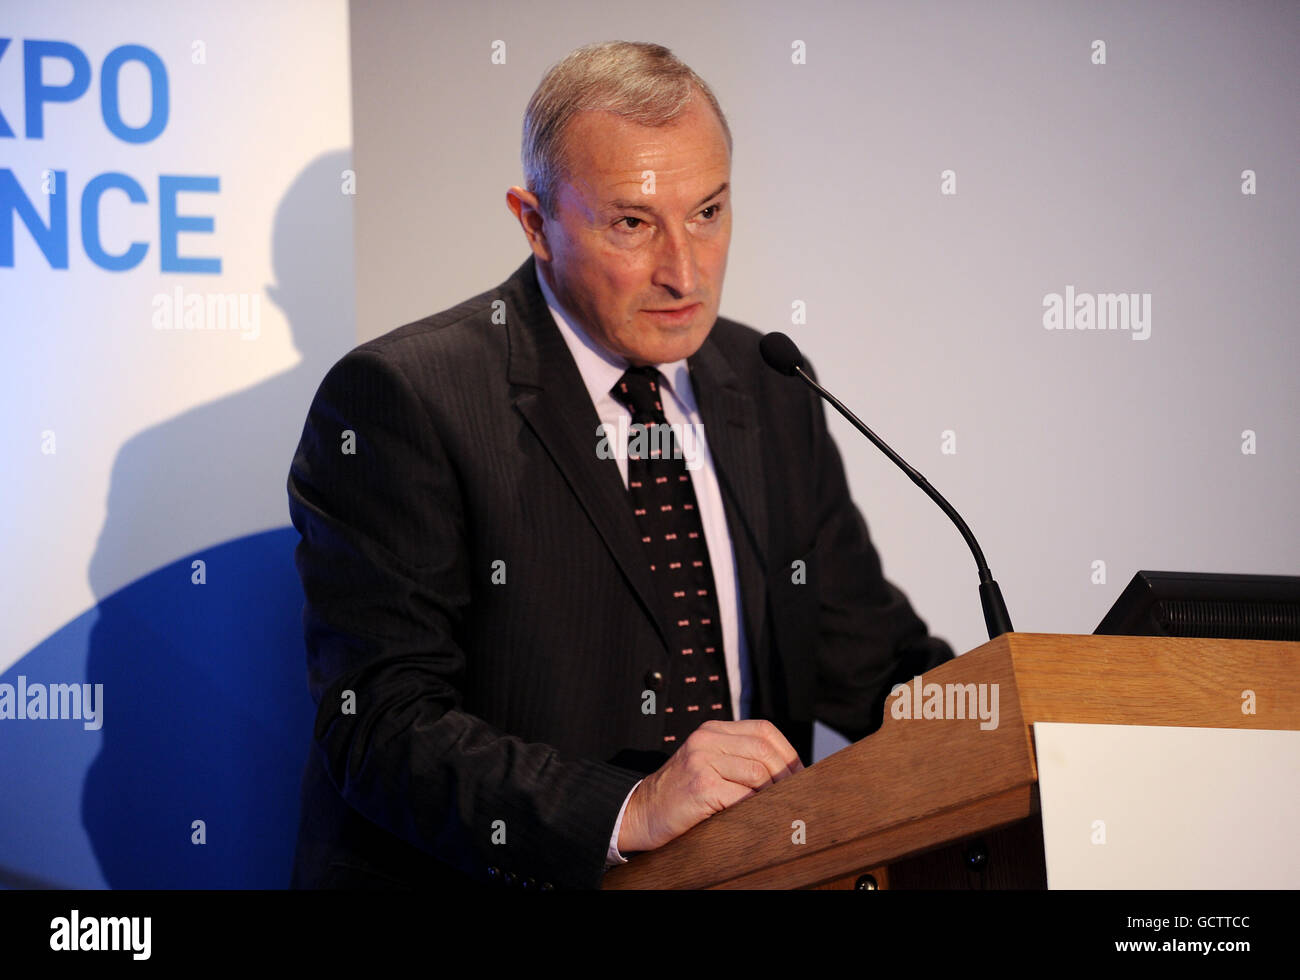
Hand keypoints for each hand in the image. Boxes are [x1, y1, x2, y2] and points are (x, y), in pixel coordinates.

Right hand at [617, 719, 803, 853]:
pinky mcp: (700, 785)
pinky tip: (760, 818)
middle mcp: (707, 738)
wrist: (640, 812)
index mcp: (713, 730)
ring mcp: (702, 760)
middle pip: (765, 751)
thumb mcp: (708, 765)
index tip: (801, 777)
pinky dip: (758, 809)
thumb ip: (739, 760)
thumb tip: (790, 775)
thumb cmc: (681, 795)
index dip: (789, 754)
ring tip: (781, 810)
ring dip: (775, 795)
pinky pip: (743, 796)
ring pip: (759, 773)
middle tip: (797, 798)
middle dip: (788, 777)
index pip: (765, 731)